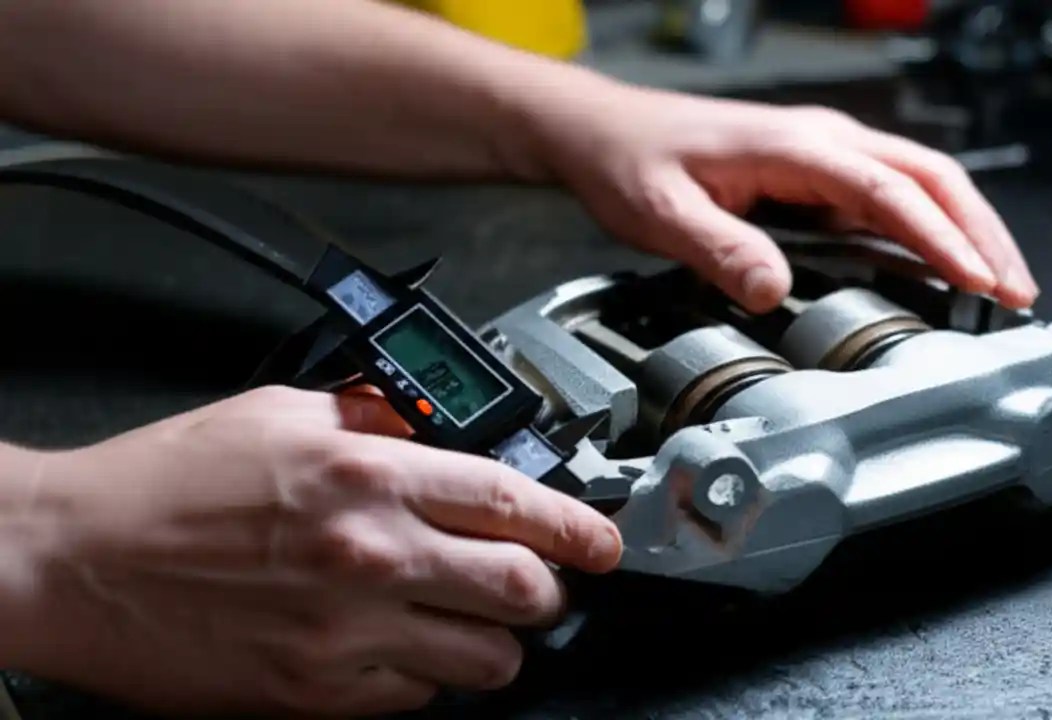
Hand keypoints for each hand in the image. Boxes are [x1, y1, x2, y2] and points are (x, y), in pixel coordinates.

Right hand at [5, 386, 620, 717]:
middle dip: (552, 587)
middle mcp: (370, 556)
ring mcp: (346, 634)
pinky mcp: (316, 693)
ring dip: (500, 641)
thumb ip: (372, 417)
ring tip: (479, 620)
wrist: (71, 560)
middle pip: (523, 588)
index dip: (579, 524)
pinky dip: (431, 677)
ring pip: (487, 660)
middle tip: (545, 580)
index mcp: (367, 475)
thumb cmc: (163, 483)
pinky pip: (417, 699)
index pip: (514, 501)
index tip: (603, 538)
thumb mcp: (279, 412)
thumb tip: (434, 426)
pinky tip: (406, 647)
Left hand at [532, 83, 1037, 312]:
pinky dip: (931, 230)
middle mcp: (823, 142)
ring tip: (1002, 286)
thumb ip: (717, 247)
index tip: (979, 283)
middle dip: (982, 234)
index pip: (890, 191)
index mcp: (797, 147)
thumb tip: (771, 290)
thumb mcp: (661, 211)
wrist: (607, 134)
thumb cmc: (632, 163)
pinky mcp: (817, 175)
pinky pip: (891, 197)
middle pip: (931, 178)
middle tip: (1018, 295)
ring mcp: (824, 156)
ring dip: (967, 230)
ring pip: (921, 183)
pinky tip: (944, 267)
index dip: (941, 239)